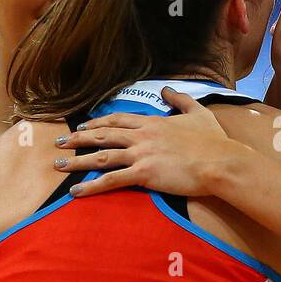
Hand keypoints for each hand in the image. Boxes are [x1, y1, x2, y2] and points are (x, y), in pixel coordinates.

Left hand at [53, 87, 244, 197]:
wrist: (221, 161)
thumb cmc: (214, 141)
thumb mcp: (198, 113)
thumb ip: (180, 100)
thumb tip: (167, 90)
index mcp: (153, 122)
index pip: (118, 120)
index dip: (97, 123)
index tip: (82, 127)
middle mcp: (142, 136)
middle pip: (103, 135)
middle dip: (78, 139)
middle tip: (60, 143)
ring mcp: (141, 154)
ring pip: (102, 156)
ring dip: (77, 161)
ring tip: (59, 165)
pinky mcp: (144, 174)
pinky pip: (112, 180)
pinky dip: (91, 186)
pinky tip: (76, 192)